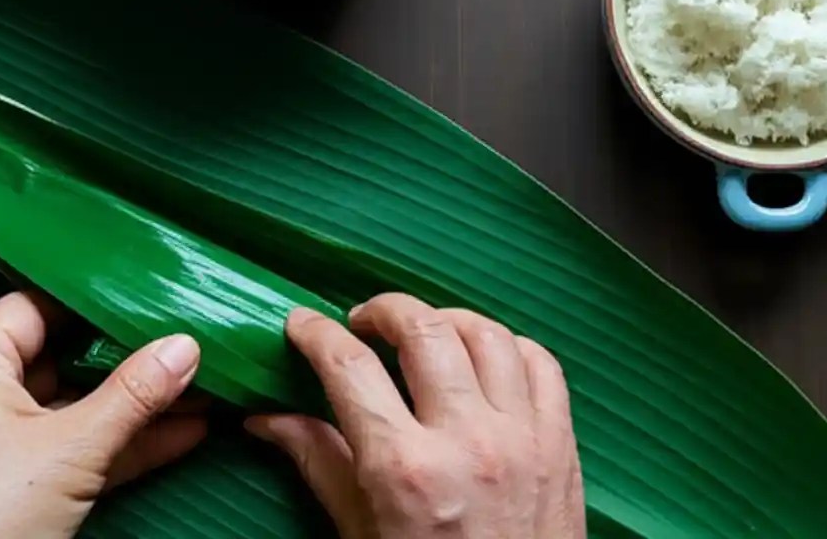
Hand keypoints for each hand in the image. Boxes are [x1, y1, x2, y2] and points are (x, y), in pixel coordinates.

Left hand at [0, 292, 205, 538]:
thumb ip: (132, 396)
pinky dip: (119, 446)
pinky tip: (178, 437)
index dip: (82, 301)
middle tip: (178, 344)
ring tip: (196, 391)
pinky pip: (73, 453)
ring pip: (73, 412)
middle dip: (124, 359)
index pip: (28, 309)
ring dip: (133, 406)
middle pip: (59, 361)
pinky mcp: (14, 491)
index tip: (137, 296)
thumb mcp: (73, 448)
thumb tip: (182, 348)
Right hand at [246, 293, 585, 537]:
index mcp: (405, 469)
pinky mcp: (560, 443)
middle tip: (362, 323)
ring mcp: (523, 437)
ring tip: (421, 333)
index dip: (316, 332)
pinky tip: (482, 357)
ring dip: (445, 320)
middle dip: (383, 310)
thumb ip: (320, 463)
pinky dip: (509, 345)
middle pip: (423, 330)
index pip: (349, 366)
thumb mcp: (362, 533)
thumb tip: (266, 418)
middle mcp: (466, 441)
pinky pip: (542, 363)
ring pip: (486, 334)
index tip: (303, 323)